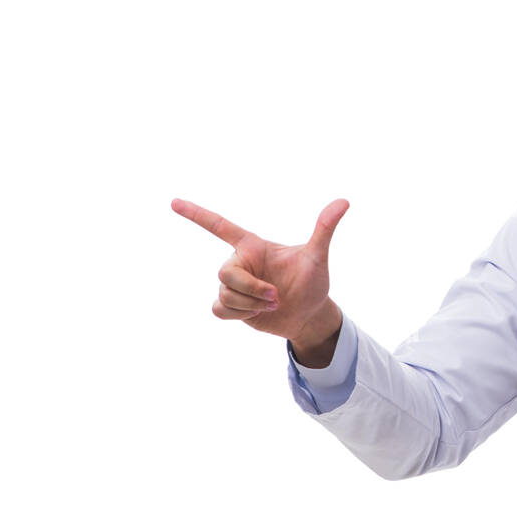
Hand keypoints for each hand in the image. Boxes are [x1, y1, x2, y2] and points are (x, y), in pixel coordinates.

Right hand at [171, 197, 348, 342]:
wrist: (309, 314)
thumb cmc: (312, 282)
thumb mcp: (317, 257)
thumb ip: (324, 229)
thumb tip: (344, 201)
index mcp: (253, 246)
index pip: (220, 226)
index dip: (197, 214)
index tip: (173, 202)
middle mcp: (240, 262)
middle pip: (225, 273)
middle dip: (251, 288)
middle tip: (276, 296)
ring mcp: (234, 285)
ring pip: (223, 293)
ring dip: (250, 304)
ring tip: (272, 305)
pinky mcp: (231, 306)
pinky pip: (219, 310)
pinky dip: (239, 314)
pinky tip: (256, 314)